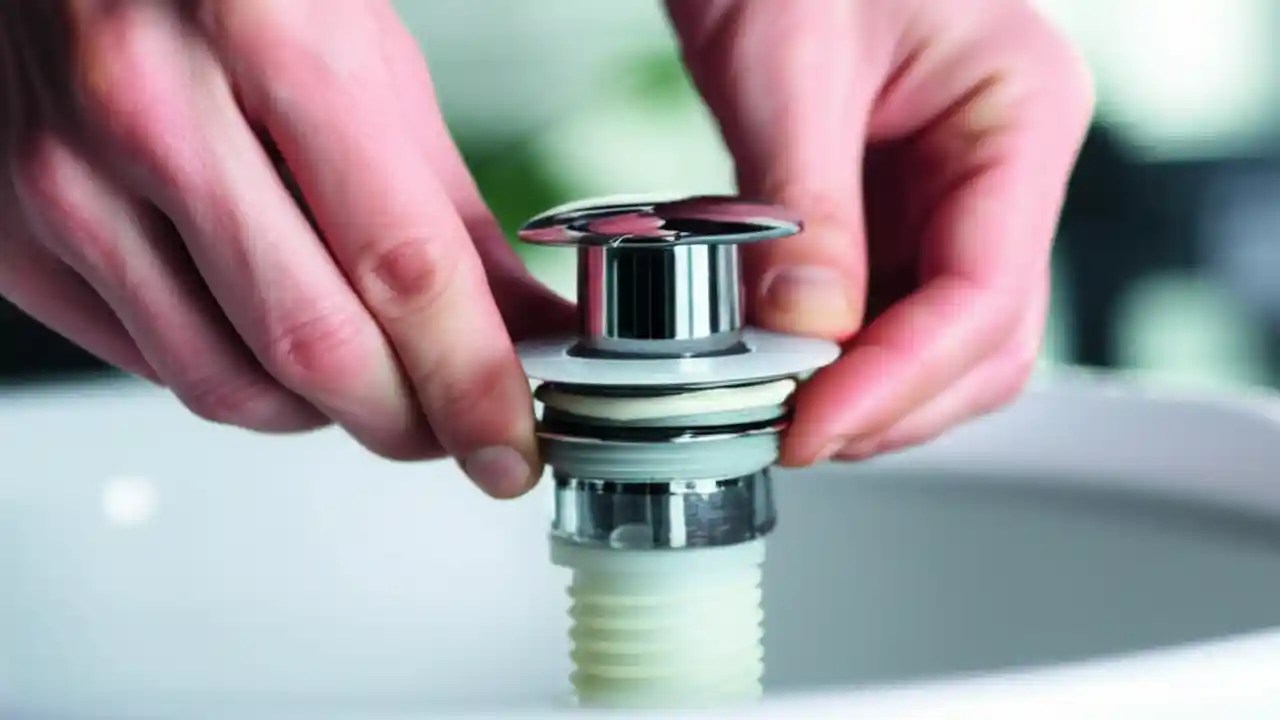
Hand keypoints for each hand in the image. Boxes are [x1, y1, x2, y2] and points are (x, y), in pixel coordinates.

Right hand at [0, 2, 572, 495]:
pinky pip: (153, 366)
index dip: (471, 380)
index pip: (399, 266)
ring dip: (323, 411)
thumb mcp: (365, 54)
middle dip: (408, 419)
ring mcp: (63, 183)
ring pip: (226, 385)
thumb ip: (445, 207)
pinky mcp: (17, 240)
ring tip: (367, 372)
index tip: (509, 442)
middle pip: (312, 348)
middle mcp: (148, 114)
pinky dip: (237, 378)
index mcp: (267, 40)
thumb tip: (516, 328)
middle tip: (455, 425)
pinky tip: (269, 334)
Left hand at [668, 0, 1091, 463]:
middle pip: (982, 343)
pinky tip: (779, 364)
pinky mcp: (894, 216)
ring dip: (865, 393)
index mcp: (1019, 116)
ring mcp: (951, 199)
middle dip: (891, 403)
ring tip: (778, 408)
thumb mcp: (790, 65)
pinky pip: (884, 315)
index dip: (900, 379)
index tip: (816, 424)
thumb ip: (803, 204)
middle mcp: (1000, 171)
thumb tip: (807, 332)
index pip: (986, 294)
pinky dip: (836, 357)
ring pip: (937, 344)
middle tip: (795, 434)